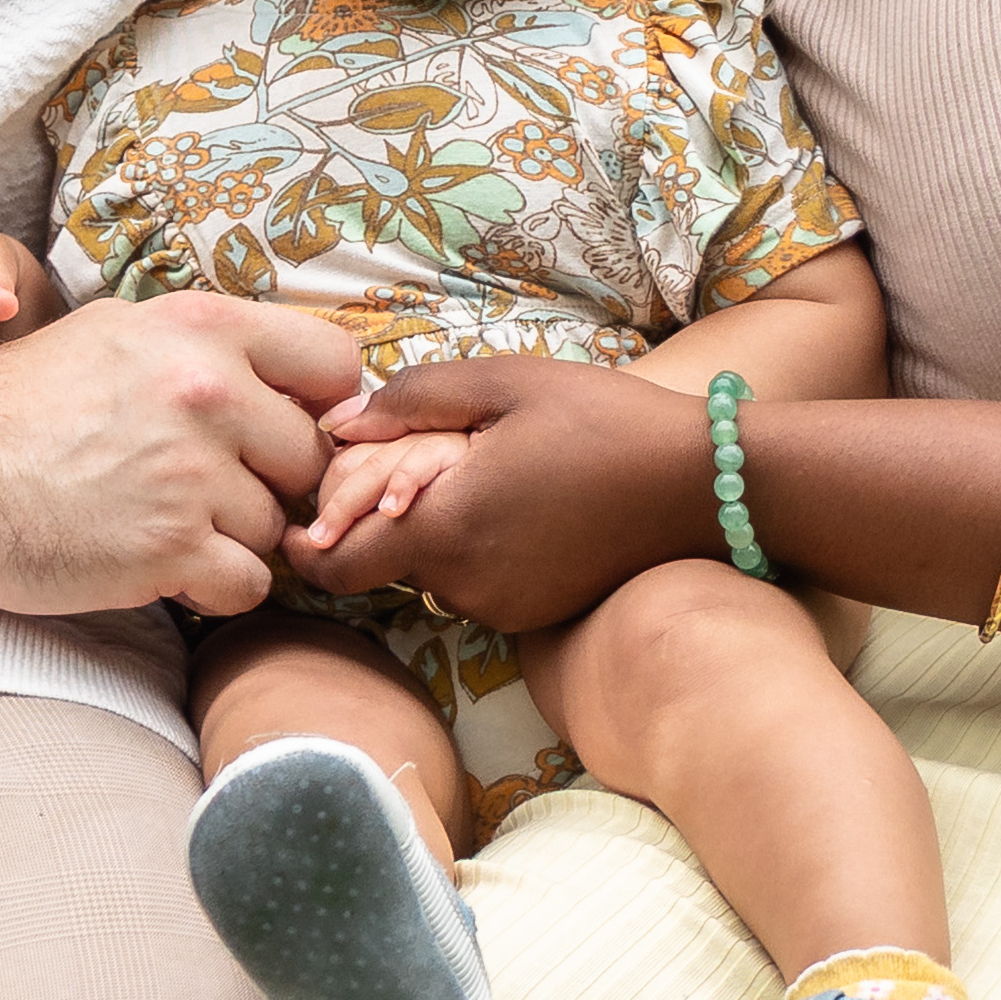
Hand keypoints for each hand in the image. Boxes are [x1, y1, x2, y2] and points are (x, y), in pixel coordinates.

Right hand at [0, 289, 363, 623]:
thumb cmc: (24, 404)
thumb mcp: (121, 335)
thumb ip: (212, 351)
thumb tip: (302, 386)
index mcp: (202, 328)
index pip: (335, 365)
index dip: (320, 406)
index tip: (283, 430)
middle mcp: (208, 392)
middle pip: (311, 456)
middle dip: (269, 480)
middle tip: (205, 488)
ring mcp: (191, 474)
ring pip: (276, 526)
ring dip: (233, 537)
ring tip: (164, 521)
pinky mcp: (168, 549)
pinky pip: (248, 584)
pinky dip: (214, 586)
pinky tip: (164, 565)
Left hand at [292, 347, 718, 637]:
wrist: (701, 485)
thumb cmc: (603, 421)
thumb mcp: (505, 384)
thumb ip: (411, 401)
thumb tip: (337, 424)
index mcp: (444, 528)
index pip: (337, 564)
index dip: (307, 545)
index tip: (299, 518)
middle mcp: (465, 585)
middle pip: (387, 562)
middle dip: (387, 516)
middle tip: (420, 459)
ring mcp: (503, 608)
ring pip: (435, 571)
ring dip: (439, 529)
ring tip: (486, 470)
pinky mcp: (537, 615)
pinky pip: (479, 582)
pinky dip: (480, 547)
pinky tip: (522, 502)